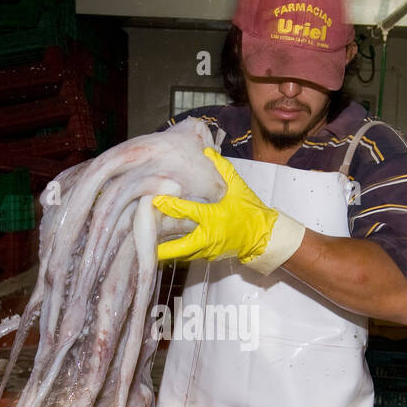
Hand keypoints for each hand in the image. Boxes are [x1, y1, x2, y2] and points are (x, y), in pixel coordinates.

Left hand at [153, 148, 305, 274]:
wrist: (264, 236)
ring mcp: (208, 250)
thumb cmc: (250, 211)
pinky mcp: (208, 256)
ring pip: (182, 253)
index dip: (169, 205)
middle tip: (142, 240)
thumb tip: (206, 150)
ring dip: (166, 249)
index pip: (187, 211)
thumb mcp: (238, 187)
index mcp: (214, 218)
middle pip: (179, 246)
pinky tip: (163, 245)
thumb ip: (221, 168)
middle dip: (161, 246)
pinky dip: (177, 250)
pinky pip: (189, 254)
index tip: (155, 200)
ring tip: (147, 243)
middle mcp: (209, 237)